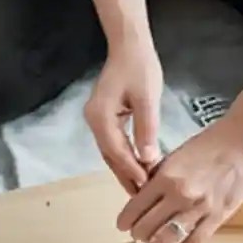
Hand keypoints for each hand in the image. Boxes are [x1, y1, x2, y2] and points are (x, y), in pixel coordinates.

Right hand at [84, 41, 162, 194]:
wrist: (129, 46)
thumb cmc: (139, 67)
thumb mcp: (147, 98)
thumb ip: (146, 129)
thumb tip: (148, 159)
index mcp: (100, 116)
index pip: (116, 150)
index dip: (131, 170)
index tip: (145, 185)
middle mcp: (94, 121)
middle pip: (110, 156)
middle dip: (126, 176)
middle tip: (141, 197)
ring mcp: (97, 120)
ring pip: (111, 152)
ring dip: (125, 170)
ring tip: (140, 189)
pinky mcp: (105, 118)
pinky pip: (114, 144)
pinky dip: (125, 157)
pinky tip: (137, 168)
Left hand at [118, 113, 242, 242]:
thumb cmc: (211, 144)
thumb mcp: (175, 155)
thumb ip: (157, 176)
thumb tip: (141, 196)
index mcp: (165, 177)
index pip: (135, 208)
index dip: (125, 220)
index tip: (123, 225)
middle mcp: (179, 195)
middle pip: (146, 227)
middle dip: (138, 233)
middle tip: (139, 234)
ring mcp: (199, 208)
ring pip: (167, 238)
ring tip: (155, 242)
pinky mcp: (217, 216)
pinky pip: (195, 241)